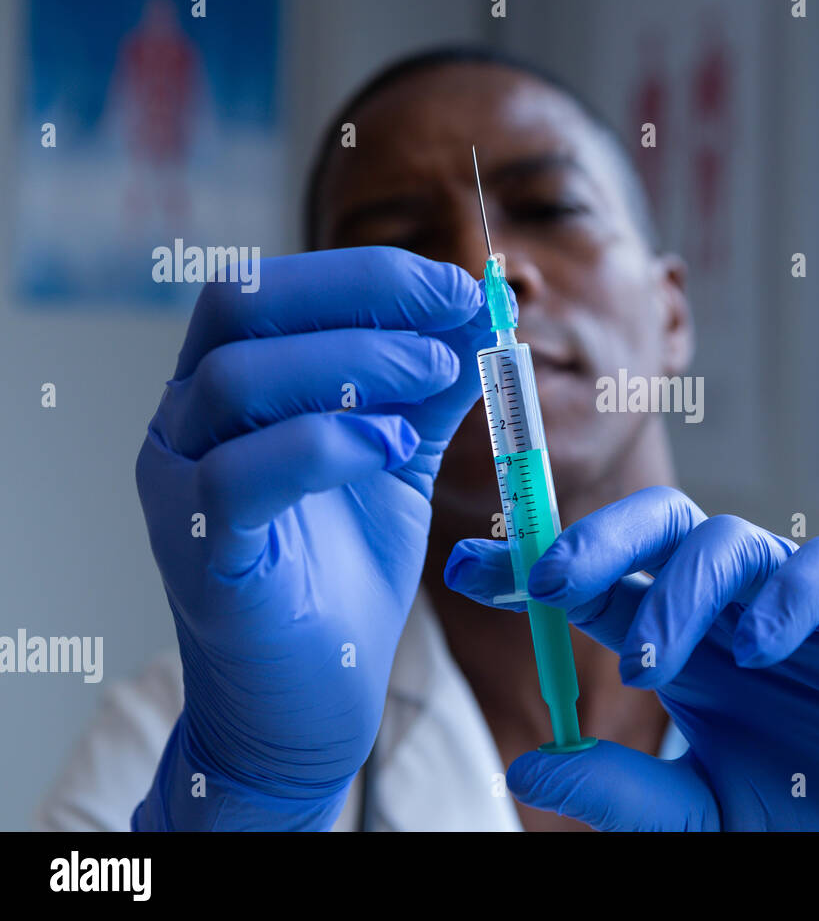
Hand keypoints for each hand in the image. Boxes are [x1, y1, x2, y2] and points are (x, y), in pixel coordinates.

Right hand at [133, 246, 498, 829]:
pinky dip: (326, 445)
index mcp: (227, 390)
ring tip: (436, 379)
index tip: (459, 283)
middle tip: (451, 318)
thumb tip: (482, 309)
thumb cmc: (345, 573)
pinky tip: (395, 450)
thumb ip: (428, 389)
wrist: (312, 701)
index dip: (368, 273)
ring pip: (236, 379)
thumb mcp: (397, 459)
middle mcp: (186, 424)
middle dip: (358, 295)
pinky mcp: (201, 553)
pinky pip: (240, 476)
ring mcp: (179, 487)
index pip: (272, 288)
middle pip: (239, 306)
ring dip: (357, 361)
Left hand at [445, 486, 818, 830]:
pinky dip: (790, 593)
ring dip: (681, 590)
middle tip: (548, 581)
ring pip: (733, 541)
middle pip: (661, 531)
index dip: (536, 568)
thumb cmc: (810, 833)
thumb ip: (628, 795)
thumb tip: (530, 763)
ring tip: (651, 667)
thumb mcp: (702, 821)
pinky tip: (760, 649)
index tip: (469, 569)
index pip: (603, 587)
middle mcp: (736, 616)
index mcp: (689, 653)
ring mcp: (806, 611)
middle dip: (598, 539)